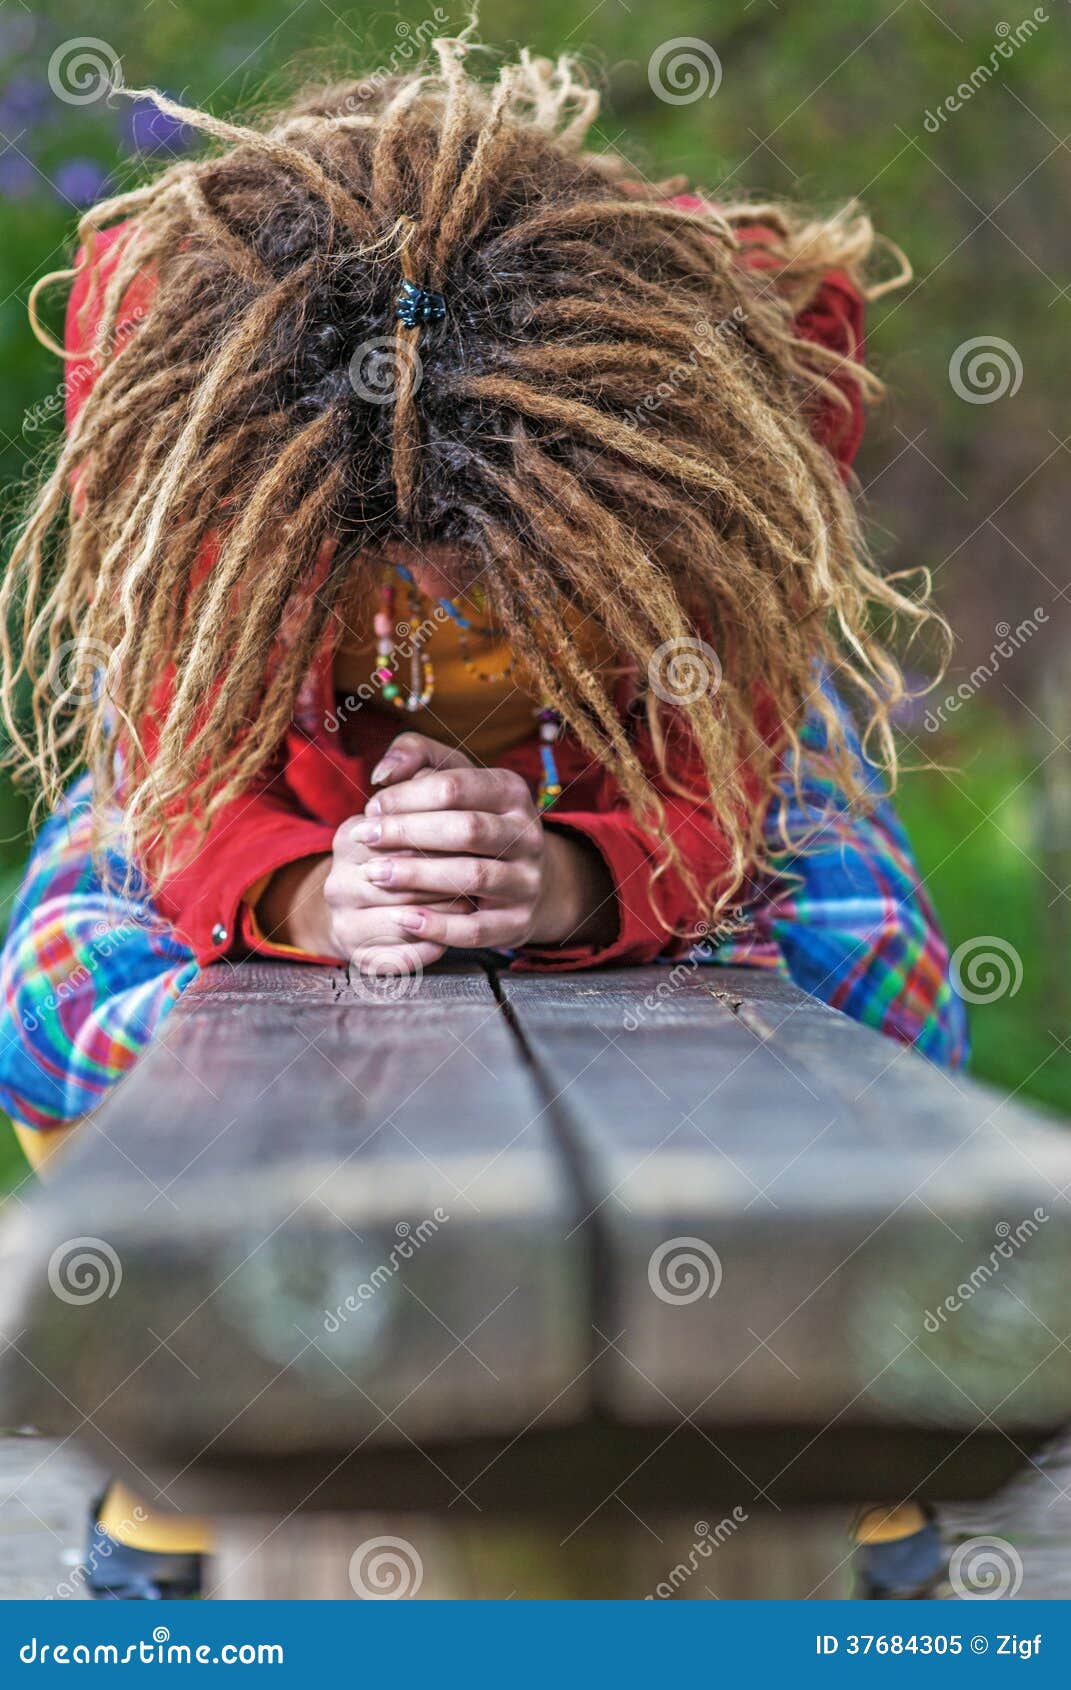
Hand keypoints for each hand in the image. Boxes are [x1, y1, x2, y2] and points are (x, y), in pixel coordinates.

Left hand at [348, 732, 613, 950]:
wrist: (525, 880)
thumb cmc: (471, 820)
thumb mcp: (453, 779)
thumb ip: (416, 756)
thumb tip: (382, 774)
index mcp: (511, 792)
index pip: (455, 786)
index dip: (406, 797)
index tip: (371, 809)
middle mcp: (528, 834)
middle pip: (467, 829)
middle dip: (408, 833)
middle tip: (364, 839)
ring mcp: (528, 880)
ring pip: (474, 876)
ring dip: (418, 875)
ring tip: (374, 873)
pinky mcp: (519, 922)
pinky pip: (479, 929)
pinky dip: (440, 926)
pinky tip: (404, 920)